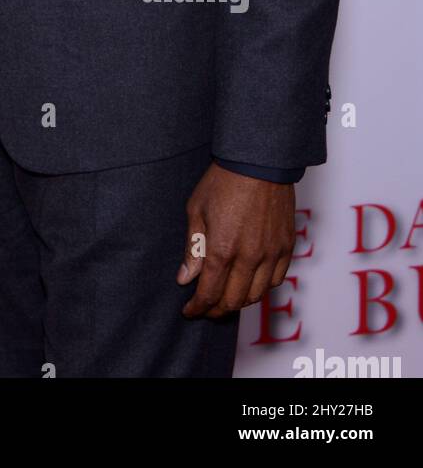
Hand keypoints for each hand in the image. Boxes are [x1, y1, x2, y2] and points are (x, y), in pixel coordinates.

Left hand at [178, 162, 294, 317]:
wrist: (258, 162)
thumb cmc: (223, 182)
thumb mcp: (196, 210)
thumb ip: (193, 248)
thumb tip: (185, 278)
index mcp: (222, 249)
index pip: (209, 293)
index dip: (198, 308)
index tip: (190, 311)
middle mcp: (249, 257)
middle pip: (233, 301)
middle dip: (216, 310)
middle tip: (206, 308)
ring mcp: (271, 254)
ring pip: (256, 295)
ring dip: (239, 302)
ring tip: (226, 299)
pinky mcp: (287, 247)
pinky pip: (276, 280)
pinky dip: (261, 289)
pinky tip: (250, 284)